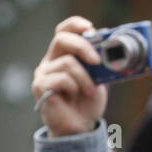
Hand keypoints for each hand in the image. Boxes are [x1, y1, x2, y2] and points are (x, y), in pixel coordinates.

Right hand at [31, 16, 107, 136]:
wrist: (80, 126)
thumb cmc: (88, 100)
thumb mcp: (100, 76)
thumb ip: (101, 61)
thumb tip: (111, 43)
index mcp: (64, 54)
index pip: (64, 30)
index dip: (75, 24)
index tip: (90, 28)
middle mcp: (50, 60)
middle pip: (62, 39)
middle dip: (83, 47)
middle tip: (97, 61)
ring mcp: (43, 73)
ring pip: (67, 63)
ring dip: (85, 78)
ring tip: (90, 91)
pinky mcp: (40, 87)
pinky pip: (61, 79)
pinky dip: (75, 87)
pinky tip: (75, 96)